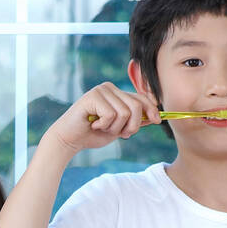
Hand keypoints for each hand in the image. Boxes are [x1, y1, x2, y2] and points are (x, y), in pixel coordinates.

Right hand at [42, 82, 160, 155]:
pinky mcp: (93, 96)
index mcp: (116, 93)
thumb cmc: (92, 134)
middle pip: (136, 106)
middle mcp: (109, 88)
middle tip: (121, 134)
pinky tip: (93, 125)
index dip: (151, 110)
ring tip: (102, 128)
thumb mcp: (118, 128)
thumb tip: (154, 117)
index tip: (156, 121)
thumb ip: (133, 121)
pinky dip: (105, 126)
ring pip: (125, 112)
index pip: (141, 97)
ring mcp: (101, 90)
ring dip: (115, 128)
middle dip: (132, 125)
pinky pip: (112, 115)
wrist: (69, 140)